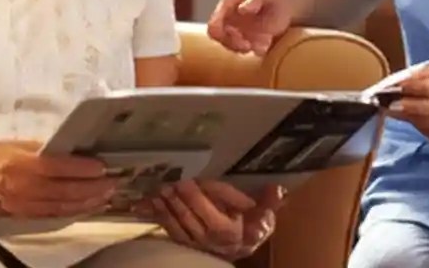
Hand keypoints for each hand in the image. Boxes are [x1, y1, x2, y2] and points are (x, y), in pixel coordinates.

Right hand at [0, 141, 116, 217]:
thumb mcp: (17, 144)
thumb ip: (44, 149)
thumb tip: (70, 149)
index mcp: (23, 165)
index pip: (59, 168)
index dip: (82, 168)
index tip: (102, 166)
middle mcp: (26, 188)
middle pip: (66, 191)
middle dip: (93, 188)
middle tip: (113, 182)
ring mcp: (26, 204)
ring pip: (63, 206)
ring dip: (88, 202)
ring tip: (106, 195)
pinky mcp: (26, 214)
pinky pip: (54, 214)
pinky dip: (74, 210)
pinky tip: (88, 206)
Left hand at [133, 181, 283, 259]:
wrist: (242, 247)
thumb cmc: (252, 226)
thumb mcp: (265, 216)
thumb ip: (270, 203)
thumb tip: (278, 190)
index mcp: (228, 230)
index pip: (211, 214)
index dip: (198, 198)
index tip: (188, 181)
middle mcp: (209, 238)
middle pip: (190, 218)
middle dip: (178, 200)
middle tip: (168, 182)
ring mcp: (194, 242)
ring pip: (177, 225)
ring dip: (165, 208)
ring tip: (157, 191)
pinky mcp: (184, 241)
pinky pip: (169, 230)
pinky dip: (158, 217)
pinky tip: (149, 204)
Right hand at [207, 0, 306, 55]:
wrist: (295, 4)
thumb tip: (240, 10)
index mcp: (229, 3)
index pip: (214, 23)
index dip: (220, 33)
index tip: (238, 37)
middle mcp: (230, 17)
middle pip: (218, 38)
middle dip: (231, 44)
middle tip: (247, 46)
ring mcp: (238, 29)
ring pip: (231, 46)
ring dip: (244, 47)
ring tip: (262, 43)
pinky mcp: (249, 39)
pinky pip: (247, 49)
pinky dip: (256, 49)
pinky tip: (267, 42)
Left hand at [387, 62, 428, 143]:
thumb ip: (421, 73)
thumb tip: (402, 79)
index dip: (410, 87)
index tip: (393, 87)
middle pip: (427, 109)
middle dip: (406, 106)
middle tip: (387, 103)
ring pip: (425, 123)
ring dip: (407, 116)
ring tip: (392, 109)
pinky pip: (427, 133)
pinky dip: (416, 125)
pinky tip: (410, 117)